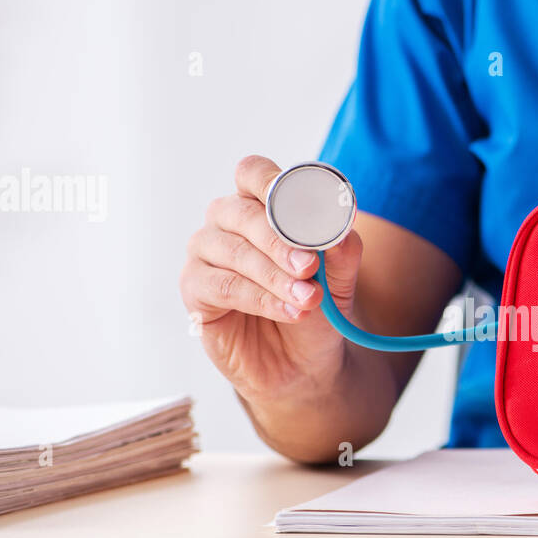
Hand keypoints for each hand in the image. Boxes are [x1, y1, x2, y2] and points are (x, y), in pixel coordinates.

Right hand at [180, 155, 362, 405]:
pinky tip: (289, 312)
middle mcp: (227, 223)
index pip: (253, 174)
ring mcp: (206, 255)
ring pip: (234, 252)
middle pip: (242, 212)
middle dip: (280, 240)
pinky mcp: (195, 291)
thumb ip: (341, 251)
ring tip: (308, 299)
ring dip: (274, 276)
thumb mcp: (340, 280)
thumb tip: (342, 228)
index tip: (299, 204)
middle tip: (308, 267)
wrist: (303, 363)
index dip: (271, 182)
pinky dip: (260, 299)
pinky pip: (223, 287)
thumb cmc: (316, 310)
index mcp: (259, 205)